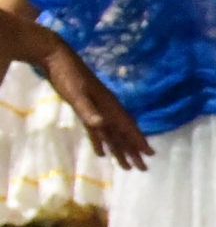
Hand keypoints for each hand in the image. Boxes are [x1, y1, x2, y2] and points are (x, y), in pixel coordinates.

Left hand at [33, 43, 150, 170]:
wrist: (55, 58)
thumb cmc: (67, 75)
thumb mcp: (77, 93)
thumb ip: (88, 110)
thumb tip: (101, 125)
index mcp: (108, 105)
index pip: (127, 126)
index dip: (138, 140)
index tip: (150, 154)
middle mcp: (106, 109)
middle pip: (122, 133)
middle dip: (133, 151)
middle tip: (142, 168)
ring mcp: (96, 109)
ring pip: (111, 134)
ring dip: (119, 149)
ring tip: (126, 166)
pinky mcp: (85, 108)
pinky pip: (96, 130)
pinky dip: (100, 141)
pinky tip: (101, 152)